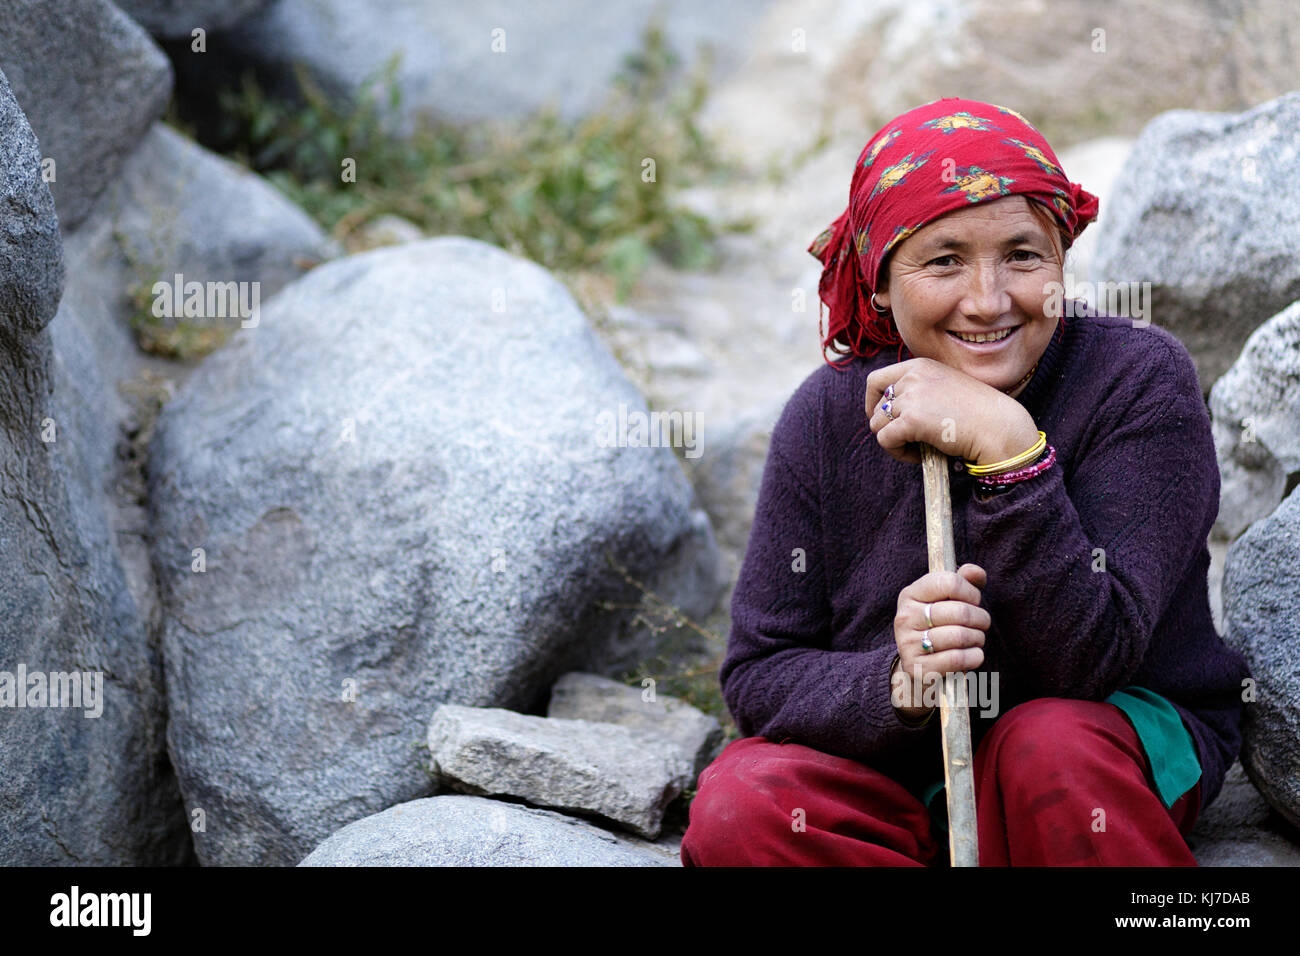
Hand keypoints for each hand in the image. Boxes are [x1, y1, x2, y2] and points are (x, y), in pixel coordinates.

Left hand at [865, 358, 1038, 465]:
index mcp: (920, 366)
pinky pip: (885, 441)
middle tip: (909, 440)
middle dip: (888, 427)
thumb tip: (886, 411)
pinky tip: (919, 456)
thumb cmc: (977, 414)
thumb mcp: (945, 388)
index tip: (882, 418)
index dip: (872, 402)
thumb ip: (919, 391)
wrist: (998, 427)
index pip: (876, 380)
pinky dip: (898, 453)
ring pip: (877, 425)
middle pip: (876, 408)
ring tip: (918, 449)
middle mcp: (912, 377)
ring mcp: (910, 397)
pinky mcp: (910, 420)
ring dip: (894, 442)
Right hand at [891, 564, 989, 718]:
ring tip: (977, 639)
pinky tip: (975, 655)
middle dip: (981, 618)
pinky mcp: (916, 667)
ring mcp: (907, 643)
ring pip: (960, 636)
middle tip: (982, 623)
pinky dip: (974, 657)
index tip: (974, 600)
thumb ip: (963, 580)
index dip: (971, 591)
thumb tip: (977, 573)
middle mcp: (905, 616)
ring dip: (978, 638)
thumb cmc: (938, 625)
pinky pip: (956, 659)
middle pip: (959, 612)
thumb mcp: (946, 599)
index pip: (949, 582)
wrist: (917, 663)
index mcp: (911, 594)